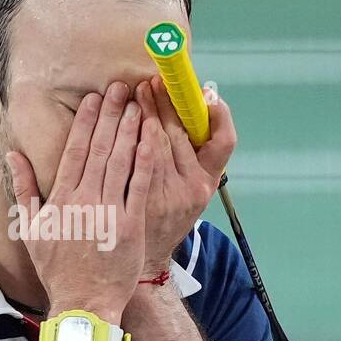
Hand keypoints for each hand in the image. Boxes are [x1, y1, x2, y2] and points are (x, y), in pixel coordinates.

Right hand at [6, 80, 153, 323]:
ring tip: (138, 104)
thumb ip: (24, 189)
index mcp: (61, 198)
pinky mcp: (131, 224)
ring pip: (121, 160)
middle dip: (110, 114)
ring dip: (130, 129)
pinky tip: (153, 136)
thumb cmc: (57, 269)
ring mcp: (109, 211)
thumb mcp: (32, 230)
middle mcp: (84, 200)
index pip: (74, 150)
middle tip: (120, 88)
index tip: (93, 98)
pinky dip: (146, 158)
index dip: (85, 121)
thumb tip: (13, 156)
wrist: (83, 301)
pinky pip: (141, 184)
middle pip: (99, 147)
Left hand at [132, 75, 236, 276]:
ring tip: (133, 92)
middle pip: (182, 135)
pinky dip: (126, 138)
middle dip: (168, 103)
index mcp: (208, 183)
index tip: (204, 91)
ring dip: (144, 113)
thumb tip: (201, 102)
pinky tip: (117, 121)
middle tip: (155, 80)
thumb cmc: (168, 217)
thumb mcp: (193, 192)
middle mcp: (191, 189)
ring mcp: (164, 196)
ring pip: (156, 143)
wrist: (144, 260)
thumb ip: (196, 154)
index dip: (217, 114)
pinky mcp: (138, 201)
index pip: (223, 142)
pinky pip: (133, 162)